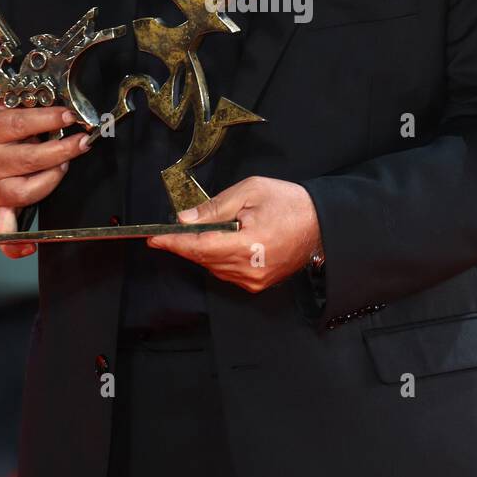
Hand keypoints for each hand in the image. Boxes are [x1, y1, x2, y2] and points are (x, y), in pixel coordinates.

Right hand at [0, 54, 89, 259]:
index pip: (19, 125)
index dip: (46, 119)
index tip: (69, 114)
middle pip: (29, 158)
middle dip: (61, 149)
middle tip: (83, 139)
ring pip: (27, 190)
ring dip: (52, 178)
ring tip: (68, 161)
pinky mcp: (0, 203)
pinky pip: (4, 227)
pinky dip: (12, 244)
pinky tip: (26, 248)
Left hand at [146, 176, 321, 293]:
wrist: (322, 223)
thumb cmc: (289, 203)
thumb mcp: (250, 192)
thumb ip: (215, 207)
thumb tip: (185, 219)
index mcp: (249, 245)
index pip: (201, 247)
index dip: (175, 243)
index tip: (154, 238)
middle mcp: (250, 270)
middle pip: (204, 259)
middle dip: (184, 244)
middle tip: (167, 232)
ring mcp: (255, 280)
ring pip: (213, 267)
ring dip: (201, 251)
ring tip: (199, 233)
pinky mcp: (258, 284)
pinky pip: (226, 272)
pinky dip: (217, 258)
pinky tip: (219, 243)